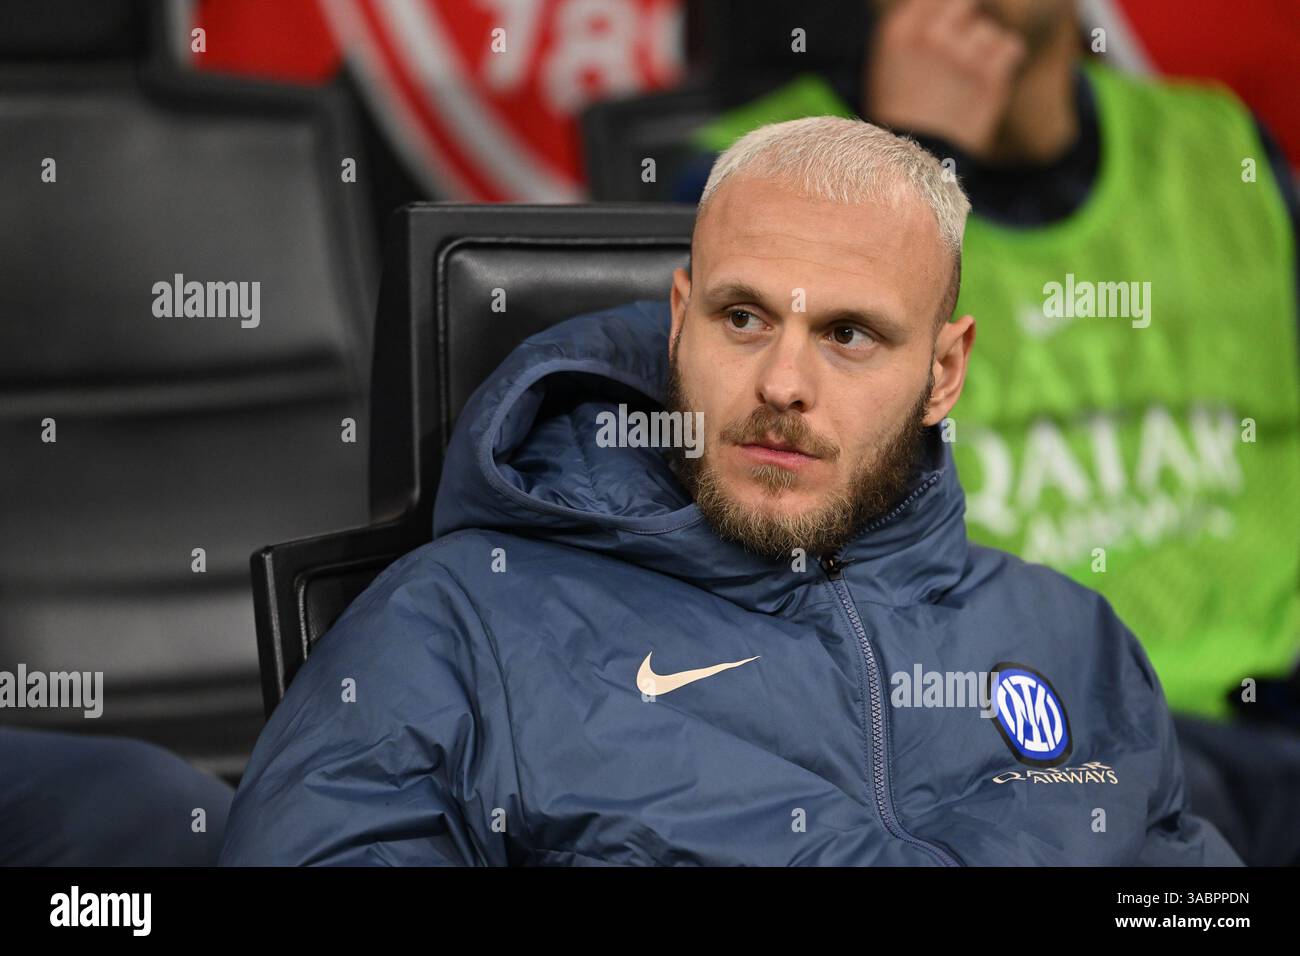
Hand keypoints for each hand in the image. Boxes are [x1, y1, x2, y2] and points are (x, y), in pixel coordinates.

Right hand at [865, 0, 1025, 157]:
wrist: (914, 164)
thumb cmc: (899, 118)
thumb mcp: (887, 68)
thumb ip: (914, 32)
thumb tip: (945, 10)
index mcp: (898, 33)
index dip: (947, 8)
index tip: (952, 20)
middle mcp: (931, 36)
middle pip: (964, 2)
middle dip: (966, 22)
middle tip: (962, 46)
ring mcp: (962, 54)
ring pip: (988, 30)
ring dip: (983, 49)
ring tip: (968, 77)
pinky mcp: (989, 75)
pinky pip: (1010, 47)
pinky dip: (1005, 59)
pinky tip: (991, 76)